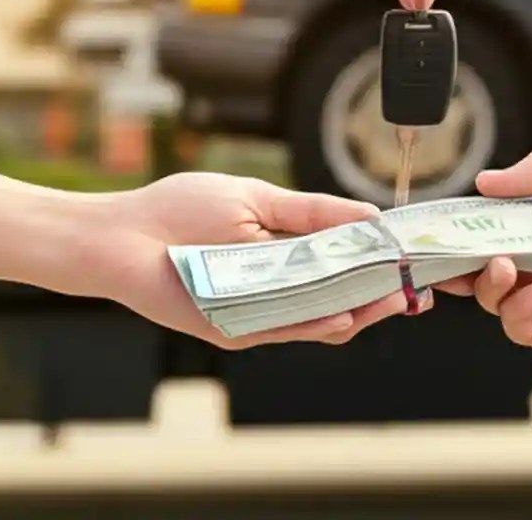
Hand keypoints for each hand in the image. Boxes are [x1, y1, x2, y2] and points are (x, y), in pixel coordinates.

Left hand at [81, 173, 418, 349]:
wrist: (120, 235)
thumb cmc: (178, 211)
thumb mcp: (258, 200)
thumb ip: (313, 213)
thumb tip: (370, 218)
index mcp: (286, 256)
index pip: (345, 266)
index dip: (380, 265)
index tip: (412, 260)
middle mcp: (278, 289)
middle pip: (341, 300)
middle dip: (379, 295)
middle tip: (409, 289)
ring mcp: (259, 313)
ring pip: (319, 321)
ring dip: (357, 311)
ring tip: (387, 299)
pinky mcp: (235, 331)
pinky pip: (283, 331)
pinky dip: (314, 325)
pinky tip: (341, 314)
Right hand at [438, 152, 531, 358]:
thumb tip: (482, 181)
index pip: (487, 228)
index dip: (458, 229)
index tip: (430, 227)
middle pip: (481, 267)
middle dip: (455, 263)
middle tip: (439, 257)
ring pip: (496, 299)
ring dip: (487, 284)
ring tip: (504, 267)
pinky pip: (525, 326)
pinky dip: (519, 310)